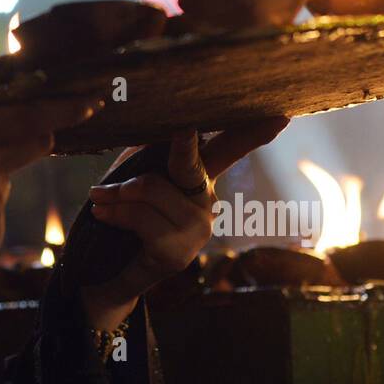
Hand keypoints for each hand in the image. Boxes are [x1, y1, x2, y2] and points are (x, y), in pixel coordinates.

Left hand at [79, 117, 288, 329]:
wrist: (102, 268)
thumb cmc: (120, 211)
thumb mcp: (134, 172)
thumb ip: (151, 149)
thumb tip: (167, 127)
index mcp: (199, 177)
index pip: (230, 148)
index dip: (254, 132)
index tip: (283, 116)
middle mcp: (206, 200)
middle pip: (190, 161)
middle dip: (181, 145)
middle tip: (180, 130)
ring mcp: (197, 228)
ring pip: (151, 188)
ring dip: (116, 193)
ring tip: (100, 198)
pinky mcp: (177, 251)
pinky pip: (140, 216)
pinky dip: (114, 212)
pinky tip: (102, 214)